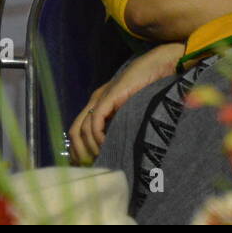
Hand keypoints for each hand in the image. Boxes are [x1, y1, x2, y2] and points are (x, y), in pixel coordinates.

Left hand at [68, 42, 184, 165]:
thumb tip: (116, 149)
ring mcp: (100, 98)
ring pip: (82, 129)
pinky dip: (98, 137)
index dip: (77, 150)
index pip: (76, 130)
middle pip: (74, 132)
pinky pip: (95, 122)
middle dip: (79, 152)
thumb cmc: (149, 88)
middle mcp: (94, 101)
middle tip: (92, 166)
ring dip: (91, 148)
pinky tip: (107, 145)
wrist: (157, 66)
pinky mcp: (109, 97)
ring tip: (103, 158)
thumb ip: (121, 124)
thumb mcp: (131, 111)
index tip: (85, 165)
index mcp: (97, 104)